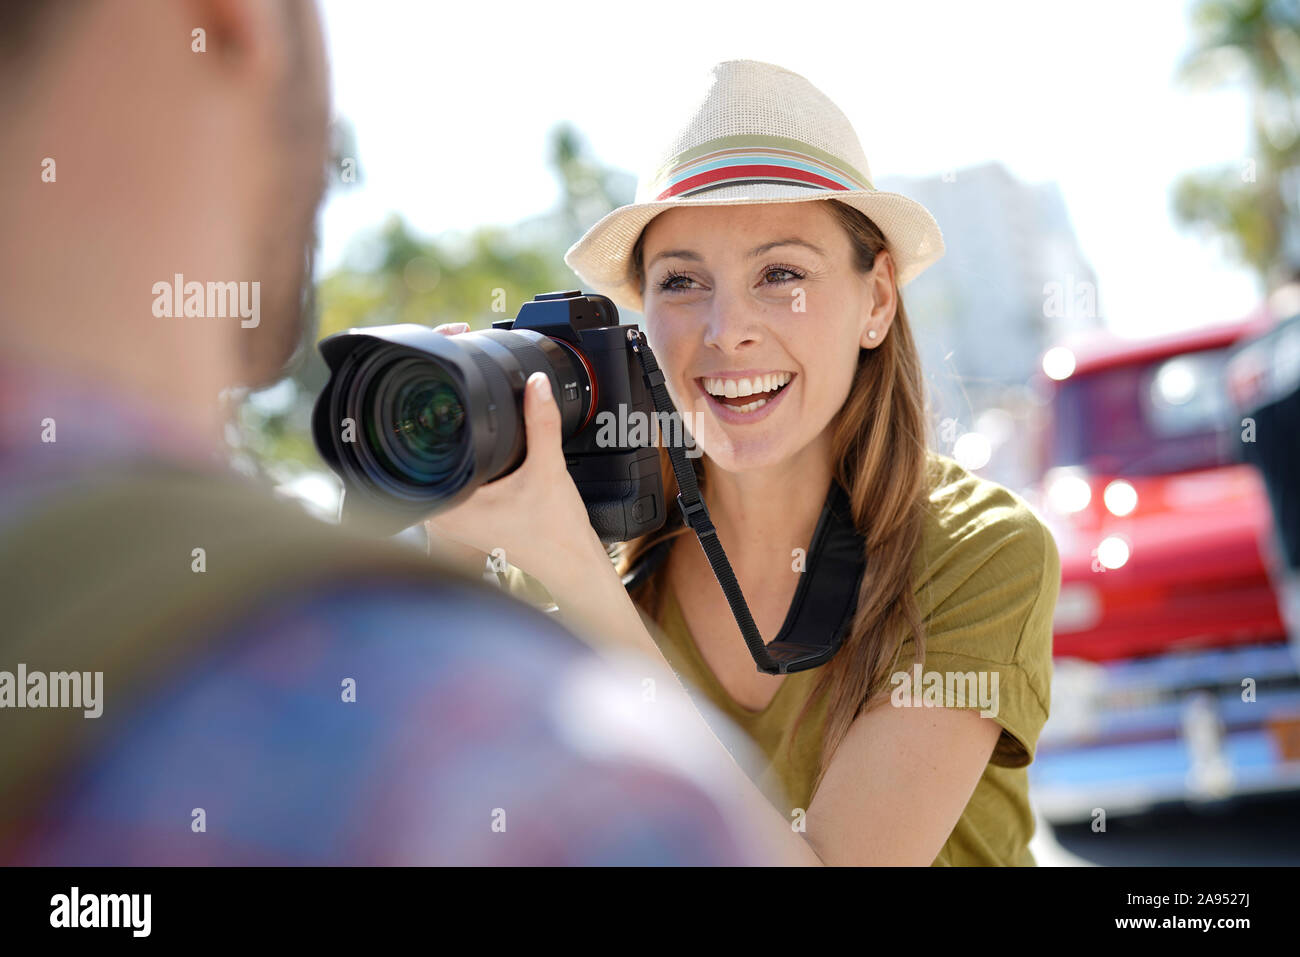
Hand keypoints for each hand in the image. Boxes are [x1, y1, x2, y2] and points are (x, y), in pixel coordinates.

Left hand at [422, 322, 607, 595]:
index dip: (423, 431)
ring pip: (438, 475)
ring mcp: (455, 521)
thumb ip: (542, 423)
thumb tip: (536, 385)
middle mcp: (446, 518)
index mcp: (453, 507)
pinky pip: (455, 484)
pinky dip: (464, 467)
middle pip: (424, 464)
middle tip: (452, 410)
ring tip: (466, 430)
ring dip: (451, 454)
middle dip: (439, 437)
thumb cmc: (556, 532)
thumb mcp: (549, 469)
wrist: (572, 562)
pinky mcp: (469, 519)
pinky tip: (479, 456)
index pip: (417, 461)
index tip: (434, 410)